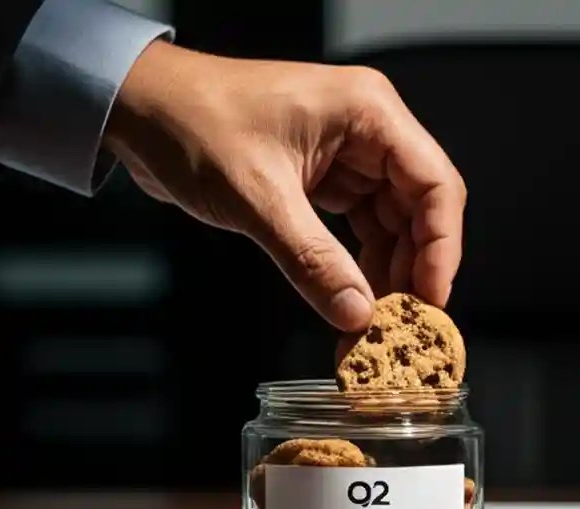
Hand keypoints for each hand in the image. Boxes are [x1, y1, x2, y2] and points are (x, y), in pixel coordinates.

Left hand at [103, 41, 465, 331]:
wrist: (138, 109)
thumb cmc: (192, 123)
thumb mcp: (256, 197)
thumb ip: (312, 260)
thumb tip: (358, 316)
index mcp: (368, 113)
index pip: (435, 184)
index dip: (442, 248)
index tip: (430, 302)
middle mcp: (369, 130)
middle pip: (421, 210)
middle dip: (413, 271)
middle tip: (403, 329)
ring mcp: (349, 155)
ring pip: (394, 225)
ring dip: (386, 277)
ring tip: (375, 328)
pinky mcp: (325, 178)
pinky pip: (361, 229)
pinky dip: (358, 268)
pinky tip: (353, 304)